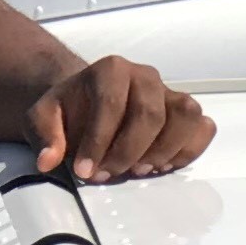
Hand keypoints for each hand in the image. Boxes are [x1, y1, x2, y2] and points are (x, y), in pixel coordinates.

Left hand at [27, 55, 213, 183]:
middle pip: (151, 113)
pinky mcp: (184, 115)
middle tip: (106, 175)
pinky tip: (162, 167)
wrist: (86, 104)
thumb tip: (48, 160)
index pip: (112, 104)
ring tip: (139, 172)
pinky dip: (189, 150)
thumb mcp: (43, 118)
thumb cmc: (68, 111)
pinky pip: (203, 128)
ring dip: (165, 151)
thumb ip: (44, 135)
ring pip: (186, 116)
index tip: (84, 171)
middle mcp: (146, 76)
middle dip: (129, 151)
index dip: (98, 141)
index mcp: (111, 69)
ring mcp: (169, 94)